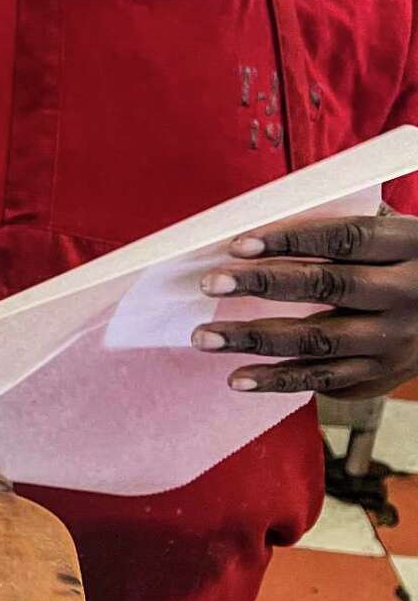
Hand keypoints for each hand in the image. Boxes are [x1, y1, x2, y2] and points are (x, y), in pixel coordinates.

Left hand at [190, 215, 417, 397]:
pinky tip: (237, 377)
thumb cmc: (407, 262)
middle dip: (263, 285)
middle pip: (328, 287)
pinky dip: (277, 380)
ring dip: (255, 339)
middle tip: (209, 283)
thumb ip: (342, 225)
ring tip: (204, 336)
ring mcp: (395, 340)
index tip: (238, 244)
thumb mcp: (394, 235)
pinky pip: (323, 379)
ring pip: (318, 341)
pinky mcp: (381, 375)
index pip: (345, 239)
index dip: (291, 239)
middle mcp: (407, 295)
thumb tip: (263, 220)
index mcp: (410, 246)